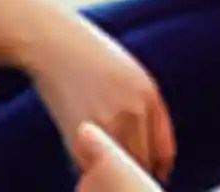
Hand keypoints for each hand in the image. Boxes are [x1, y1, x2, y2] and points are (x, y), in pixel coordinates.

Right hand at [20, 9, 174, 182]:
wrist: (54, 43)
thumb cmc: (88, 56)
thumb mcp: (129, 74)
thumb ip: (142, 107)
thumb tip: (146, 147)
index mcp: (150, 96)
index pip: (164, 151)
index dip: (157, 169)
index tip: (150, 175)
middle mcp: (135, 110)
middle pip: (143, 163)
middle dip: (134, 172)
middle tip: (121, 176)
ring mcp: (108, 122)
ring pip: (117, 167)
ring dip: (110, 171)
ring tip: (99, 164)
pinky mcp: (81, 132)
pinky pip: (89, 164)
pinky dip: (85, 166)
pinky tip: (80, 154)